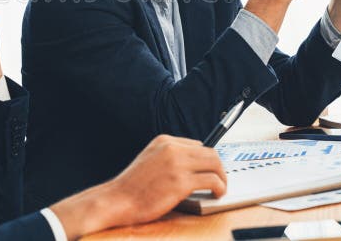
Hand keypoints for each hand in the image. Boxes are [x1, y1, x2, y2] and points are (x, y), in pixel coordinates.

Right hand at [49, 135, 226, 238]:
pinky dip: (219, 188)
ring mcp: (177, 164)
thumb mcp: (150, 159)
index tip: (211, 169)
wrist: (118, 199)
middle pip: (210, 152)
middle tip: (220, 180)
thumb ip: (168, 156)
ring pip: (214, 164)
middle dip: (219, 167)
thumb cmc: (133, 186)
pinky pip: (212, 181)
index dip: (206, 160)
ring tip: (220, 188)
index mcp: (164, 141)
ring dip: (222, 177)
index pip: (197, 145)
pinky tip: (216, 194)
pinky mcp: (181, 182)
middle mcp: (171, 148)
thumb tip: (192, 162)